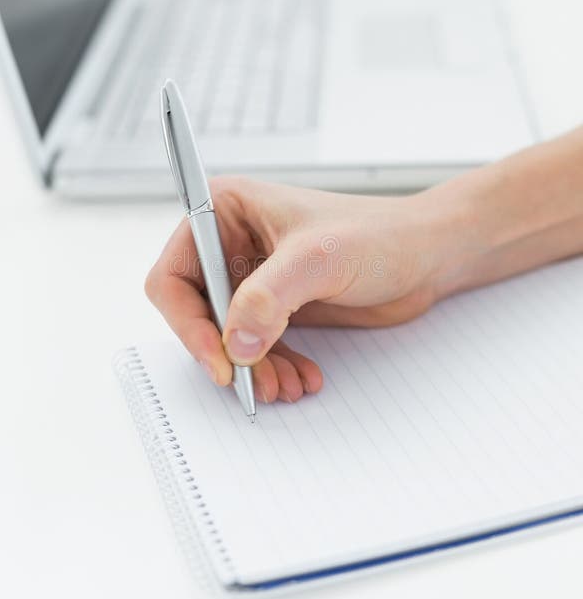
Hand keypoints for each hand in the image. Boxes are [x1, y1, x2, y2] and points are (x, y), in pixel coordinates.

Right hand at [145, 176, 461, 401]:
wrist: (425, 255)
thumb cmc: (379, 235)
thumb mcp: (319, 260)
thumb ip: (269, 298)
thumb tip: (232, 343)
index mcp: (224, 212)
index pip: (173, 275)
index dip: (187, 322)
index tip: (218, 360)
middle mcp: (230, 243)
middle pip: (196, 312)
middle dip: (224, 353)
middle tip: (254, 384)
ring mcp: (253, 276)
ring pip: (226, 336)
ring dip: (251, 369)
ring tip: (284, 386)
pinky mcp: (276, 304)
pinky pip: (255, 346)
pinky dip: (272, 367)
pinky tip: (301, 378)